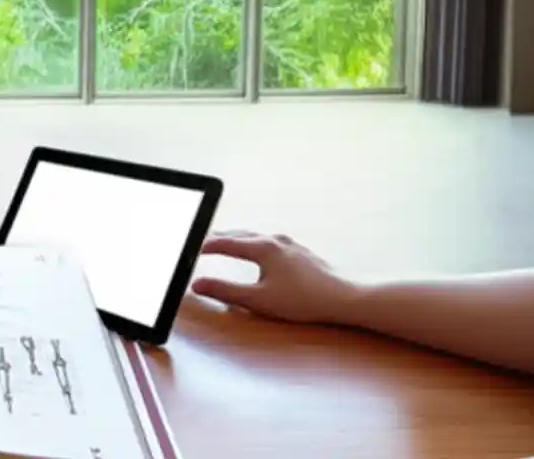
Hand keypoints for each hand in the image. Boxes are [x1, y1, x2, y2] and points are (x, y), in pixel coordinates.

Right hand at [191, 231, 360, 323]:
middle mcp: (273, 240)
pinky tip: (254, 249)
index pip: (223, 242)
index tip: (187, 248)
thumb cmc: (304, 300)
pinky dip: (250, 242)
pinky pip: (266, 240)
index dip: (202, 246)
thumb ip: (226, 291)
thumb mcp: (259, 299)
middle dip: (216, 237)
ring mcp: (288, 244)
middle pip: (237, 234)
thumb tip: (199, 284)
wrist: (345, 297)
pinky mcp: (298, 251)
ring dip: (234, 238)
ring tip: (221, 242)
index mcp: (261, 248)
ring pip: (252, 236)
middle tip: (198, 241)